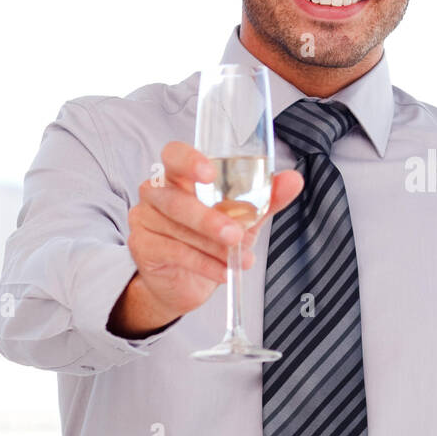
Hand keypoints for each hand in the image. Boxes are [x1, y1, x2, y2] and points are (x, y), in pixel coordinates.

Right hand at [109, 141, 303, 337]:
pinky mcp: (142, 245)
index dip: (189, 159)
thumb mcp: (244, 217)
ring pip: (177, 228)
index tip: (210, 172)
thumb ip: (266, 198)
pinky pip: (173, 252)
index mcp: (180, 175)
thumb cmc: (213, 239)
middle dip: (207, 218)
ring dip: (212, 246)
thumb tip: (294, 180)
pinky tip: (222, 271)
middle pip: (174, 198)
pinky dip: (203, 264)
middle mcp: (157, 191)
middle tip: (236, 234)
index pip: (174, 154)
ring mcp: (145, 218)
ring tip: (239, 259)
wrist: (187, 281)